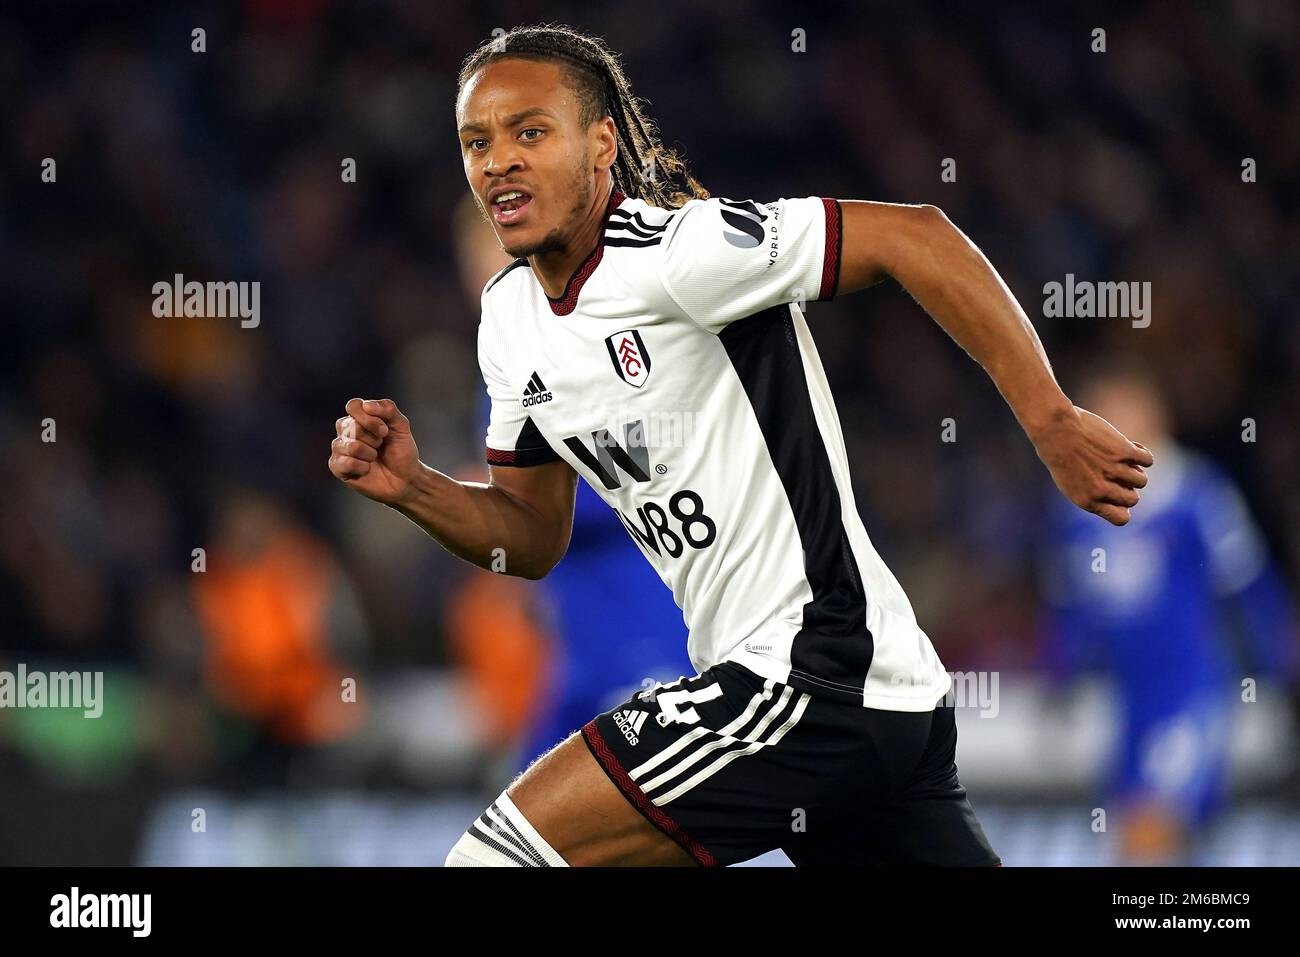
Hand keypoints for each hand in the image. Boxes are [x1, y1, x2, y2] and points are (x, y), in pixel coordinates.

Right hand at [329, 398, 421, 505]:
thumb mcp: (401, 426)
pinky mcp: (336, 466)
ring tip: (374, 458)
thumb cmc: (401, 451)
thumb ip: (388, 409)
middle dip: (374, 439)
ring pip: (352, 446)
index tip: (385, 431)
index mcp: (358, 417)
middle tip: (380, 446)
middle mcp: (345, 430)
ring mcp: (339, 448)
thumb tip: (365, 405)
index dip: (371, 419)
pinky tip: (366, 469)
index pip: (353, 406)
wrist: (405, 479)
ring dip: (370, 454)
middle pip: (353, 427)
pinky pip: (347, 463)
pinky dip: (363, 467)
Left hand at [1031, 406, 1152, 525]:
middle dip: (1128, 487)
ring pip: (1142, 480)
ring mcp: (1114, 471)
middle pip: (1133, 499)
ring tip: (1119, 458)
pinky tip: (1128, 445)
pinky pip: (1148, 460)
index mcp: (1087, 502)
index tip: (1114, 491)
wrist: (1054, 429)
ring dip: (1134, 469)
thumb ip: (1092, 494)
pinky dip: (1141, 453)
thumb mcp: (1069, 482)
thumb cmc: (1059, 453)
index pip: (1121, 518)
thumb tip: (1121, 497)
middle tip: (1115, 471)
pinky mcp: (1124, 452)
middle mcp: (1101, 490)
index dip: (1121, 505)